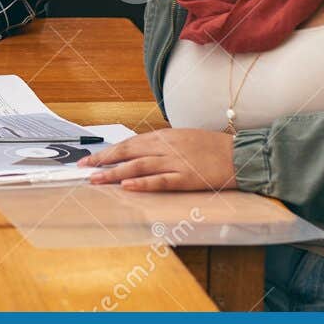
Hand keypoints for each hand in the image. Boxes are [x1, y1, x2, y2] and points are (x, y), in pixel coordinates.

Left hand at [80, 128, 236, 191]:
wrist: (240, 155)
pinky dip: (142, 183)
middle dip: (103, 161)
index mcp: (163, 137)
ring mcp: (175, 162)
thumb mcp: (182, 138)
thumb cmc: (212, 147)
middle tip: (83, 169)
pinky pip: (160, 181)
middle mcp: (165, 147)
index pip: (128, 144)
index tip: (90, 159)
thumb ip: (161, 144)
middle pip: (127, 153)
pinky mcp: (186, 178)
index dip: (107, 152)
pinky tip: (126, 187)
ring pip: (138, 167)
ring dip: (114, 173)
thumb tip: (139, 151)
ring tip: (96, 179)